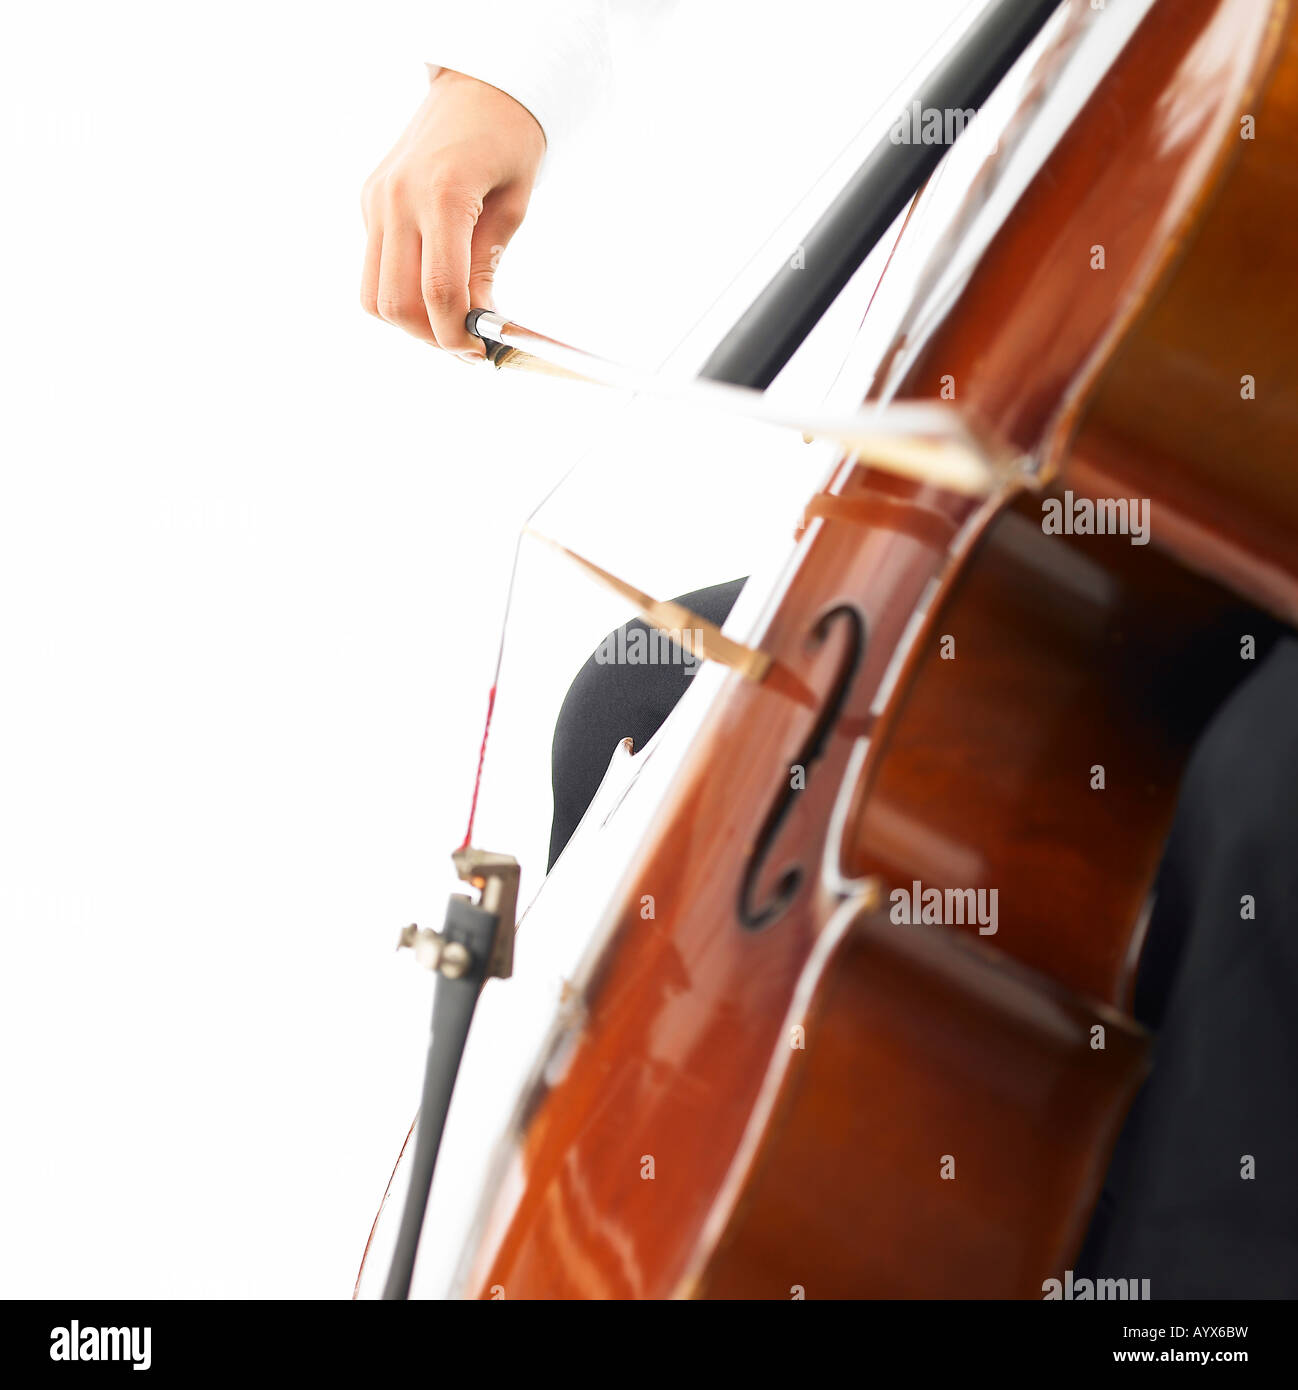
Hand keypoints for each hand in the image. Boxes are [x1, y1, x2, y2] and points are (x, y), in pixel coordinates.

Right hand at [361, 69, 545, 357]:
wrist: (478, 83)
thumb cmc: (508, 140)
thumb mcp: (511, 208)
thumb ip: (485, 269)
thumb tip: (475, 325)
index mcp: (442, 196)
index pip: (438, 293)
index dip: (457, 335)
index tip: (478, 353)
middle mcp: (398, 198)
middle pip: (395, 304)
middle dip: (430, 337)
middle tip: (464, 344)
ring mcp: (376, 199)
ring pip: (373, 294)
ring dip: (408, 321)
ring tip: (445, 322)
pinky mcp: (369, 200)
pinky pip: (375, 266)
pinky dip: (400, 290)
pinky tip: (432, 286)